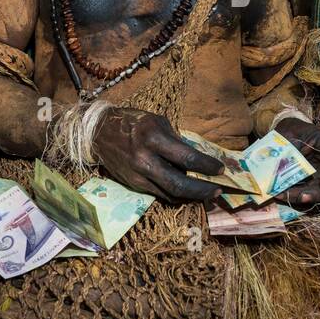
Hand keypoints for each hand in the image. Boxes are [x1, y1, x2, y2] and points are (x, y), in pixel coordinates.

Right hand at [92, 107, 223, 202]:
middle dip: (203, 191)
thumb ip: (176, 141)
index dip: (206, 166)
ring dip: (192, 197)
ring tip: (208, 195)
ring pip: (170, 194)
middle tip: (219, 191)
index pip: (186, 157)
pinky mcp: (133, 185)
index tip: (220, 169)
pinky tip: (188, 194)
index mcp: (153, 137)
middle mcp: (144, 159)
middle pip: (179, 184)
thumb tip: (196, 159)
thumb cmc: (132, 122)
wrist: (99, 132)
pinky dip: (176, 195)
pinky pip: (160, 195)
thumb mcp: (157, 122)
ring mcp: (137, 175)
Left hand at [274, 117, 319, 206]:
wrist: (288, 134)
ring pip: (319, 192)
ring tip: (285, 196)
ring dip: (303, 197)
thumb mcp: (293, 134)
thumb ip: (292, 147)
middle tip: (302, 197)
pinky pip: (306, 193)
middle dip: (317, 193)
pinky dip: (294, 196)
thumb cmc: (293, 131)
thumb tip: (283, 164)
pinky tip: (280, 195)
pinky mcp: (312, 183)